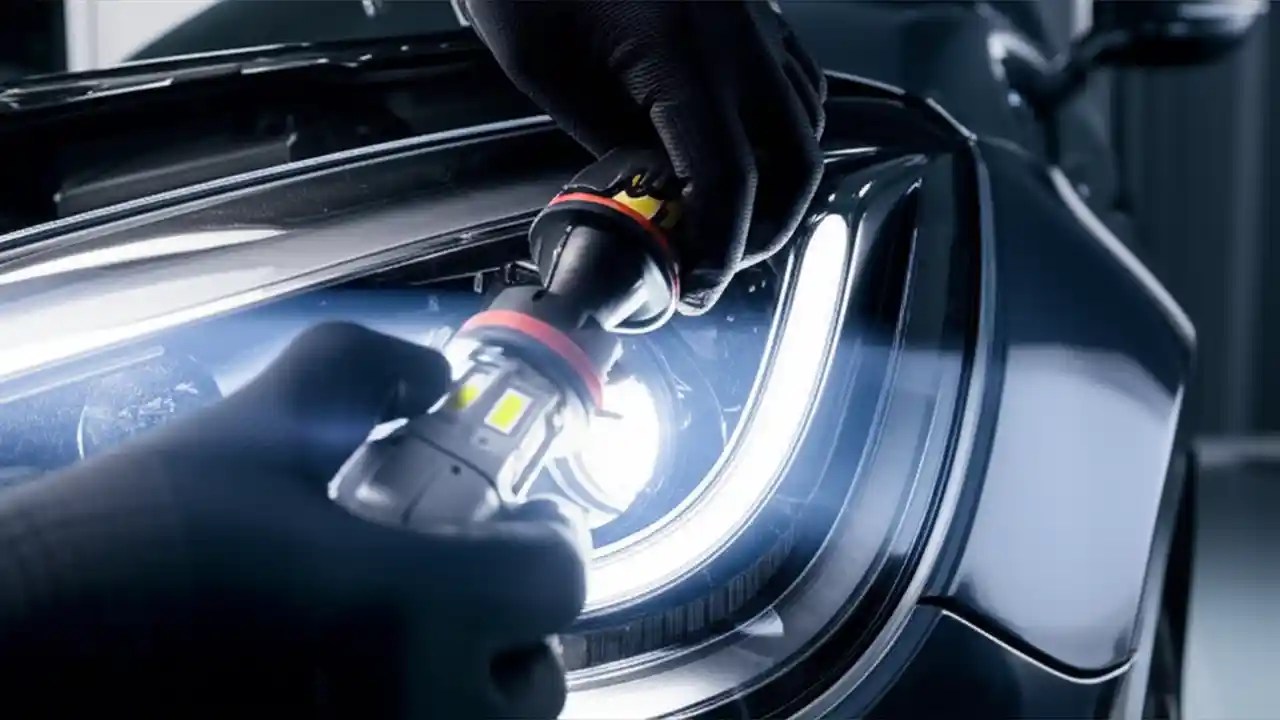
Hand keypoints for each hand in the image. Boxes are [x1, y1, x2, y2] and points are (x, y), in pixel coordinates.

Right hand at [0, 322, 588, 717]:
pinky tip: (354, 661)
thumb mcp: (253, 426)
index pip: (555, 584)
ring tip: (415, 629)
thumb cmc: (123, 546)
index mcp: (399, 611)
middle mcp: (400, 711)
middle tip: (471, 578)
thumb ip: (362, 371)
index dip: (549, 537)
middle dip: (515, 624)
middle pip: (537, 684)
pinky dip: (414, 704)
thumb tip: (427, 376)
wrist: (26, 635)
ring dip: (472, 679)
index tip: (526, 521)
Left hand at [466, 0, 826, 311]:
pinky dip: (784, 133)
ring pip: (806, 125)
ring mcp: (752, 20)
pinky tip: (746, 152)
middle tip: (717, 262)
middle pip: (795, 162)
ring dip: (778, 185)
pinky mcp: (750, 11)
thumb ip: (611, 138)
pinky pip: (796, 83)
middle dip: (765, 229)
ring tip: (729, 218)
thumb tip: (649, 193)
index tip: (698, 283)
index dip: (719, 247)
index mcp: (682, 54)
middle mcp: (736, 38)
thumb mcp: (547, 70)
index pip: (728, 179)